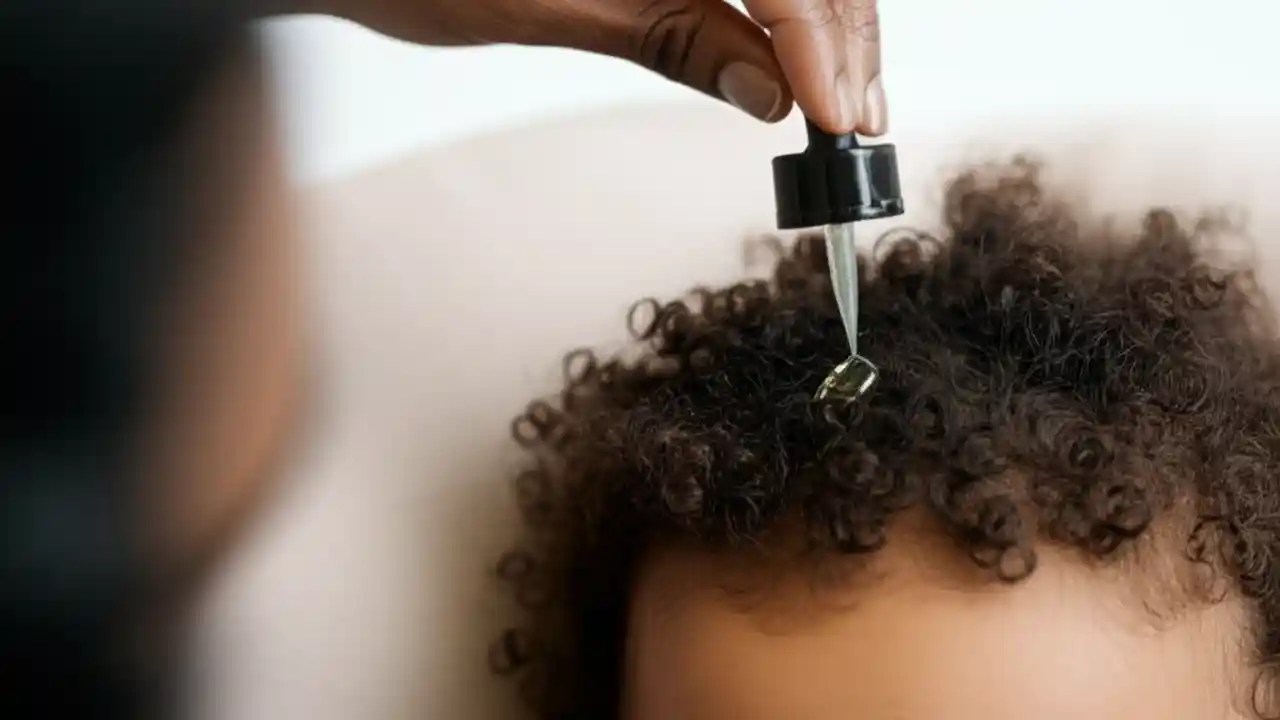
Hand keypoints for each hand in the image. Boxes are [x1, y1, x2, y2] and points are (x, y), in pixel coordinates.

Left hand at [308, 0, 886, 134]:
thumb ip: (674, 36)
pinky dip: (781, 11)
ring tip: (841, 102)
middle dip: (841, 34)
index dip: (820, 37)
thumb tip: (771, 92)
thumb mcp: (551, 5)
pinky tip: (794, 60)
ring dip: (826, 23)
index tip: (838, 113)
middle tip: (856, 119)